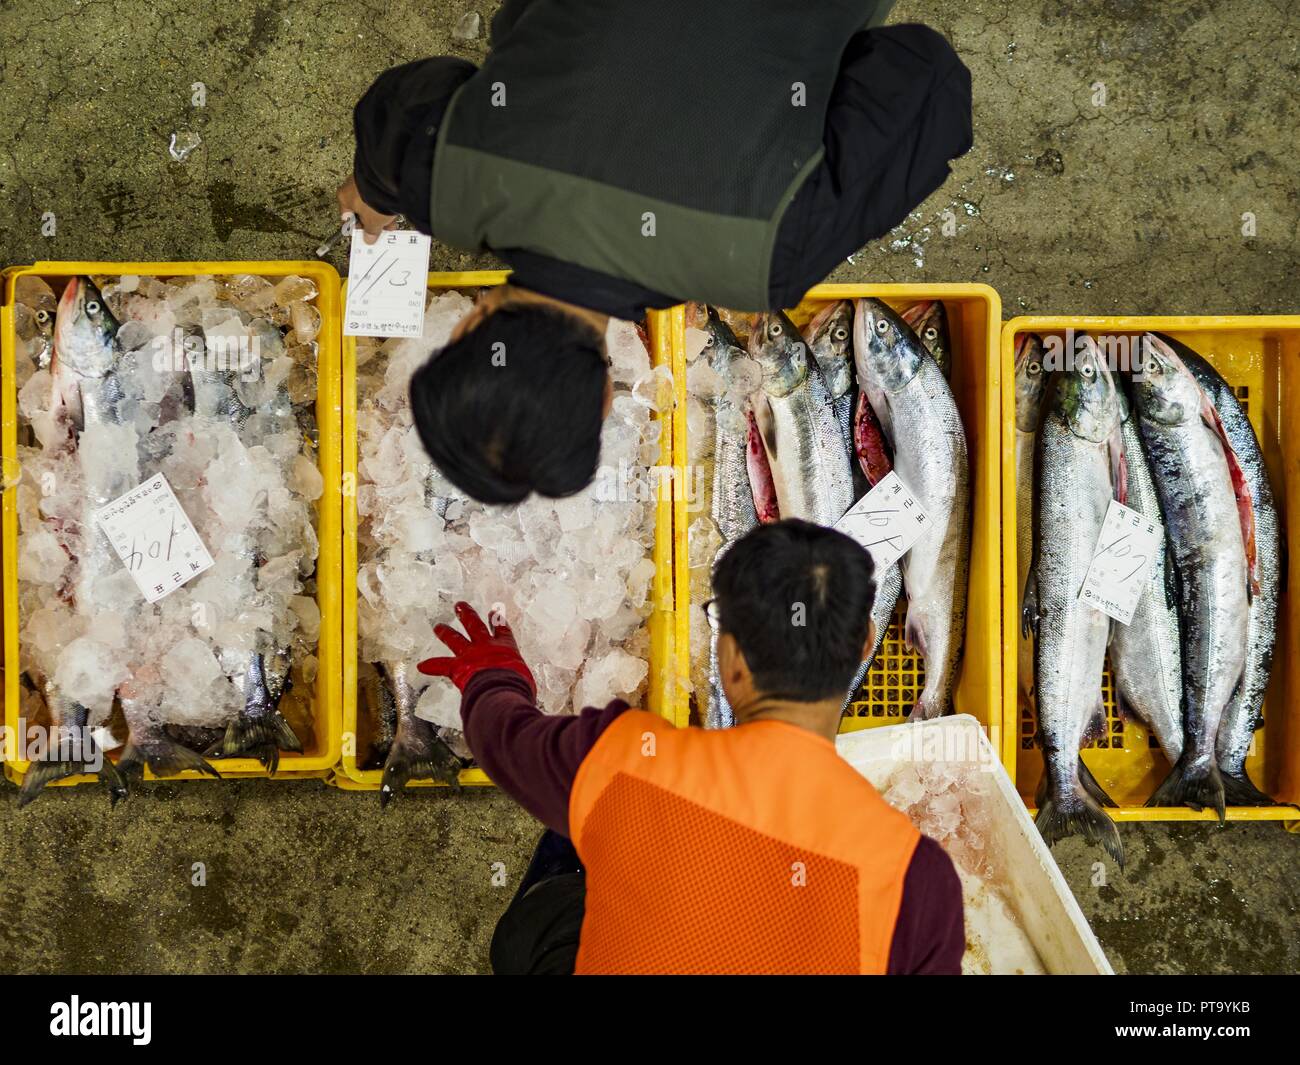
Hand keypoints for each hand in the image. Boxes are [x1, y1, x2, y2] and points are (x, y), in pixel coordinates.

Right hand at [336, 174, 397, 244]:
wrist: (388, 180)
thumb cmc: (373, 198)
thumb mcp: (372, 222)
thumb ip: (370, 231)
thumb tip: (368, 237)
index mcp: (343, 198)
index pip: (347, 218)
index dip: (357, 228)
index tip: (365, 234)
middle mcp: (350, 187)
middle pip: (360, 210)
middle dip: (372, 222)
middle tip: (380, 229)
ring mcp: (363, 180)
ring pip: (371, 202)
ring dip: (380, 213)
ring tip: (390, 221)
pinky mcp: (376, 177)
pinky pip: (379, 194)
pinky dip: (385, 203)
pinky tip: (393, 209)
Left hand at [418, 601, 536, 696]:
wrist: (503, 690)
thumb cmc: (518, 687)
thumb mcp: (524, 679)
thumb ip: (518, 679)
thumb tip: (522, 691)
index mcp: (506, 648)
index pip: (502, 629)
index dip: (498, 620)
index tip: (494, 612)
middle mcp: (486, 646)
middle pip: (474, 625)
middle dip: (467, 614)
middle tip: (460, 606)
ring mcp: (471, 655)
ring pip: (455, 639)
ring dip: (446, 632)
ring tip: (438, 626)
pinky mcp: (459, 667)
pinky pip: (442, 665)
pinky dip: (431, 666)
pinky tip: (421, 666)